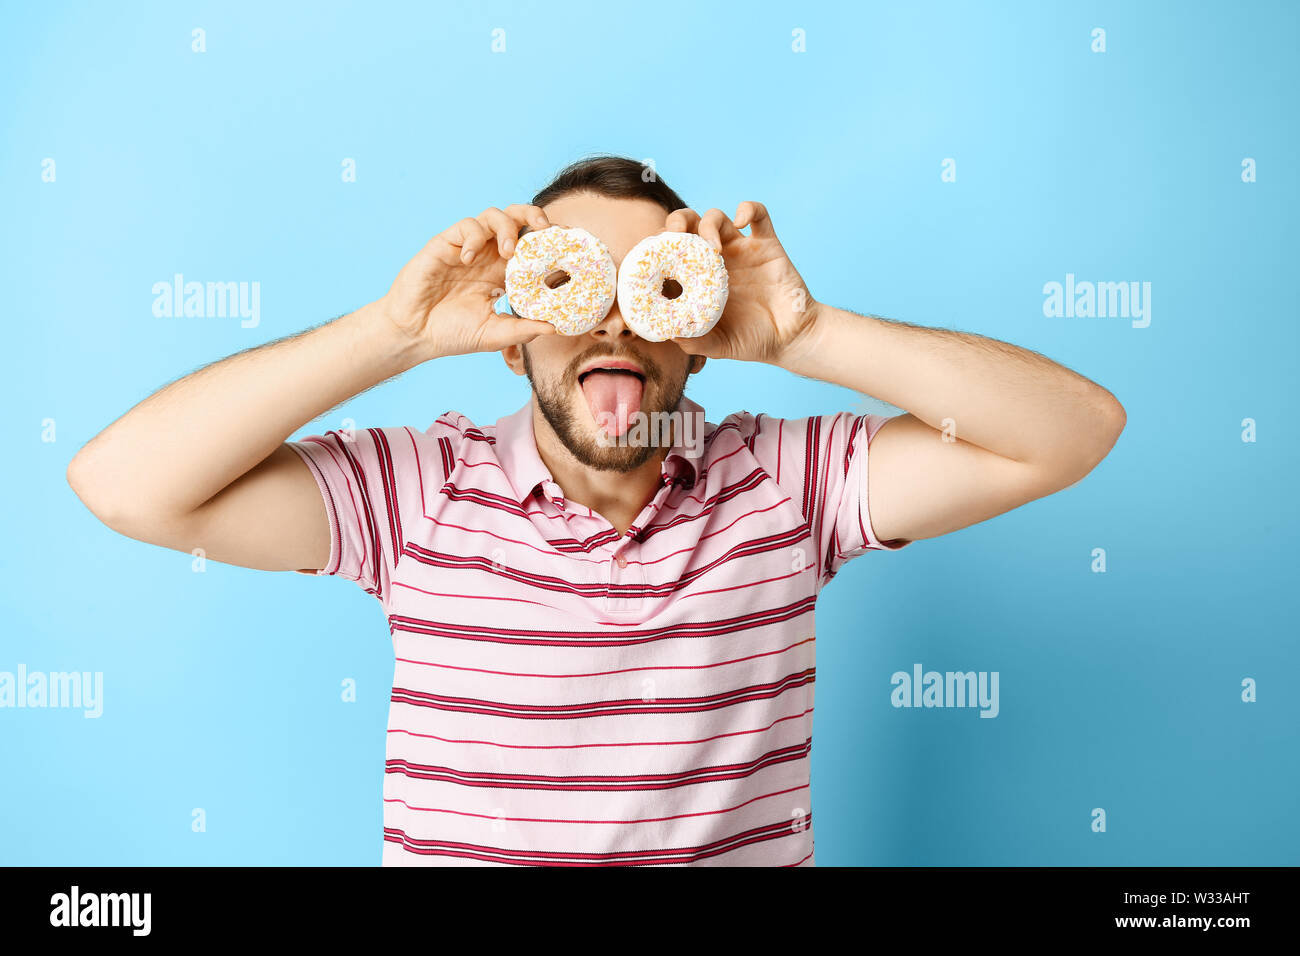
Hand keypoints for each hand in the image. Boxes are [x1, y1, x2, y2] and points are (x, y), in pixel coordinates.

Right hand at [379, 205, 559, 357]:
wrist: (414, 334)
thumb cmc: (452, 334)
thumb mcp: (494, 334)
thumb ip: (522, 329)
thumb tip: (555, 327)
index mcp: (503, 274)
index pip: (531, 248)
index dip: (549, 242)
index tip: (569, 246)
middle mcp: (488, 256)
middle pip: (516, 220)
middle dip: (534, 217)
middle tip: (545, 230)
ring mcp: (468, 248)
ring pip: (493, 215)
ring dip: (507, 228)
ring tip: (508, 252)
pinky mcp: (445, 244)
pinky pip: (466, 226)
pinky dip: (474, 237)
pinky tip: (469, 259)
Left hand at [661, 202, 822, 363]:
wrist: (790, 339)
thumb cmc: (752, 342)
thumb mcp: (719, 345)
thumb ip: (695, 341)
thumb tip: (669, 334)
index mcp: (699, 279)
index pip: (671, 253)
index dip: (659, 248)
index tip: (654, 257)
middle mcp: (716, 260)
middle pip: (688, 226)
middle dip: (676, 223)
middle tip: (675, 236)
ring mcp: (740, 249)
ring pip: (716, 217)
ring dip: (708, 223)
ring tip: (712, 246)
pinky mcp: (766, 244)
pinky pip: (758, 214)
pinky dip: (748, 208)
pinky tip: (740, 221)